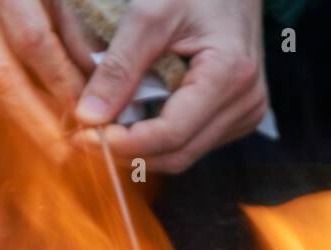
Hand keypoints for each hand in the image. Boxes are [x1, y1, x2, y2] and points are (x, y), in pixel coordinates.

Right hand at [0, 0, 96, 158]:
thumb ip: (77, 35)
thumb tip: (92, 91)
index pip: (32, 42)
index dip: (59, 81)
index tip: (85, 113)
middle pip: (2, 75)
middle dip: (36, 119)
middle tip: (63, 151)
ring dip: (24, 120)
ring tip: (54, 143)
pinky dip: (9, 110)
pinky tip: (34, 123)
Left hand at [73, 0, 266, 173]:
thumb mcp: (149, 14)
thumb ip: (119, 66)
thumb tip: (88, 116)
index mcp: (229, 75)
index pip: (171, 134)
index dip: (125, 143)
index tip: (84, 137)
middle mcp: (245, 102)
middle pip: (177, 154)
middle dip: (128, 153)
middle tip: (86, 139)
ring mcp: (245, 113)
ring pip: (183, 154)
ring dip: (140, 150)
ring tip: (105, 129)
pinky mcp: (237, 116)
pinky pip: (192, 143)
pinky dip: (157, 139)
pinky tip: (134, 121)